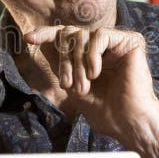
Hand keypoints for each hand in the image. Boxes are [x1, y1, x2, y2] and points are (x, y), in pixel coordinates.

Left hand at [24, 25, 158, 146]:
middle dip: (64, 60)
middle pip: (70, 34)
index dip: (46, 34)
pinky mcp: (130, 40)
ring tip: (83, 86)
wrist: (127, 123)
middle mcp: (104, 45)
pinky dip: (92, 55)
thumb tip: (40, 42)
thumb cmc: (105, 111)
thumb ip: (59, 63)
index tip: (28, 38)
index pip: (66, 37)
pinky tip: (96, 73)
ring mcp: (117, 42)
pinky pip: (100, 35)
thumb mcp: (72, 85)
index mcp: (91, 54)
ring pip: (82, 35)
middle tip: (68, 84)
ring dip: (77, 63)